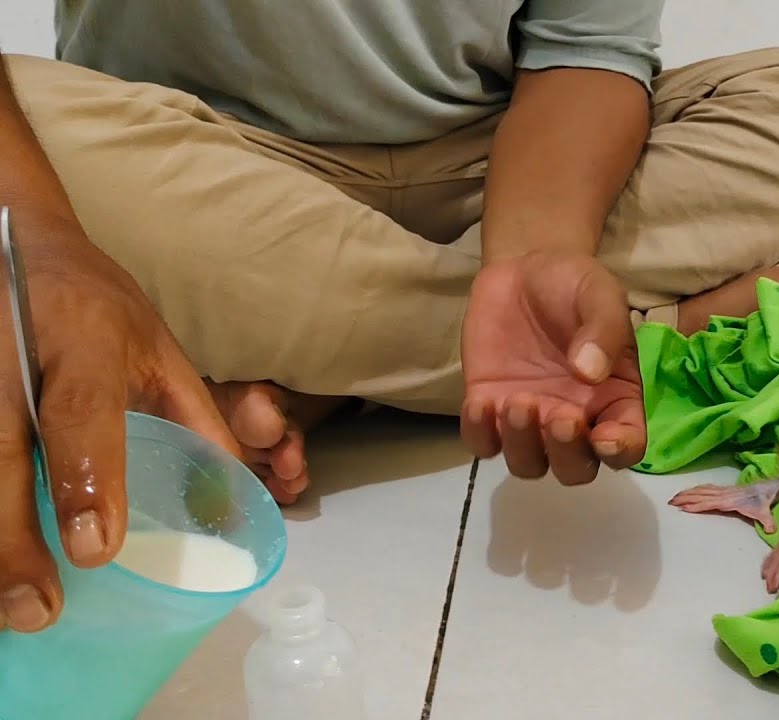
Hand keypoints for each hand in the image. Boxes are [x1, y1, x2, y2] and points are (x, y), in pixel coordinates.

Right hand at [0, 209, 239, 632]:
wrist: (15, 240)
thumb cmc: (94, 304)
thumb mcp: (156, 346)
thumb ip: (195, 418)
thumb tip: (233, 496)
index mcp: (83, 340)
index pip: (81, 412)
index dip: (86, 479)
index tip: (97, 548)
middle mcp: (13, 355)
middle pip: (0, 457)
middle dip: (16, 542)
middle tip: (41, 609)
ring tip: (13, 611)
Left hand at [460, 250, 645, 484]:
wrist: (522, 269)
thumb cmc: (573, 284)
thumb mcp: (599, 293)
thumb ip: (603, 329)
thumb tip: (590, 374)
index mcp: (615, 399)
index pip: (627, 444)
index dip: (619, 451)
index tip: (605, 437)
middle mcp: (577, 420)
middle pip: (575, 469)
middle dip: (567, 454)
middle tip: (560, 417)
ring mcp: (532, 420)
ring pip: (529, 464)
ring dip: (524, 445)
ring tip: (517, 401)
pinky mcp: (489, 409)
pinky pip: (483, 443)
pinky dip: (481, 434)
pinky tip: (481, 403)